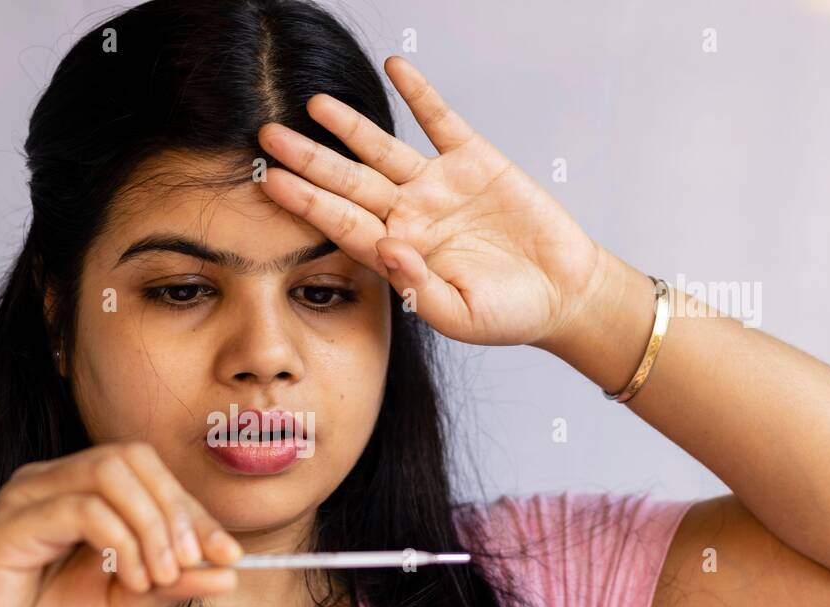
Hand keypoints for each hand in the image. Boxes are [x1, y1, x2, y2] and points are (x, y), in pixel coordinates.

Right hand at [0, 442, 243, 606]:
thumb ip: (169, 585)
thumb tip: (229, 573)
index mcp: (78, 494)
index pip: (150, 474)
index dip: (196, 511)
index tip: (228, 554)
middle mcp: (51, 483)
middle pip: (134, 458)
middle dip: (178, 510)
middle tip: (197, 563)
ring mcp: (28, 498)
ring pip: (111, 472)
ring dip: (152, 523)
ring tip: (160, 576)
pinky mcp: (9, 525)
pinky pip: (81, 508)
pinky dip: (120, 539)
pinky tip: (128, 577)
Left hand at [257, 55, 611, 349]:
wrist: (561, 292)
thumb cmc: (508, 313)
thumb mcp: (460, 316)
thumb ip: (418, 288)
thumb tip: (387, 249)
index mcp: (397, 253)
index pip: (340, 223)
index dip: (305, 202)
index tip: (271, 182)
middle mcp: (408, 215)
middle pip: (347, 182)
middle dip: (308, 160)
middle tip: (267, 137)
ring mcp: (437, 186)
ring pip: (382, 149)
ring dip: (349, 126)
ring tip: (314, 104)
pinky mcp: (474, 161)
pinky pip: (440, 120)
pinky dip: (419, 95)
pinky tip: (395, 68)